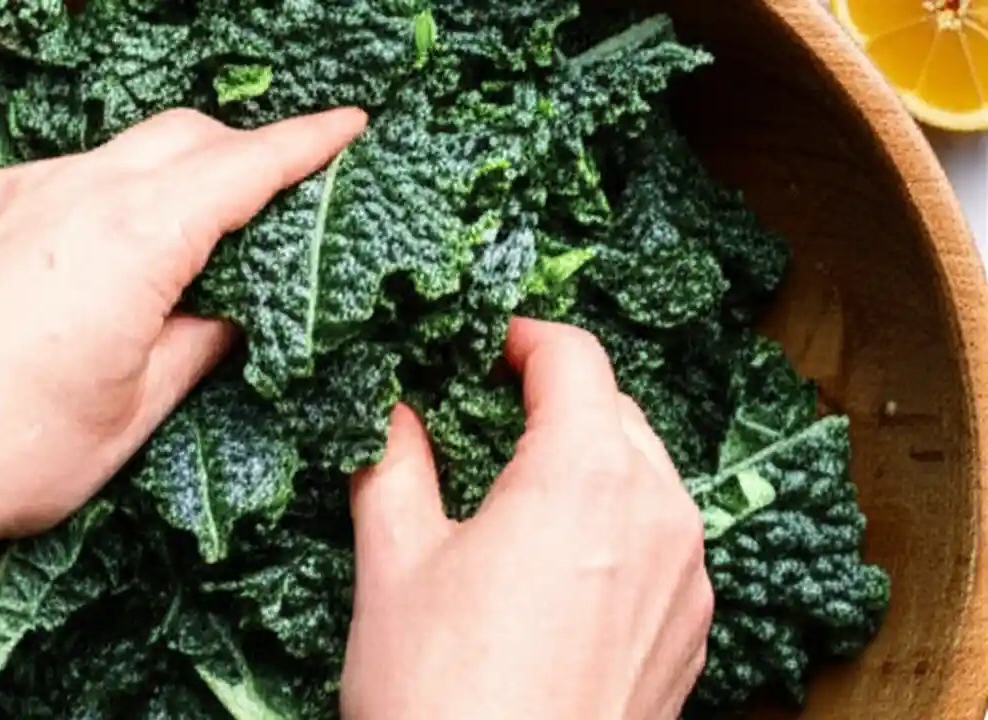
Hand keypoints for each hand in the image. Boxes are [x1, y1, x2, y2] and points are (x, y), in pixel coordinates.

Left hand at [0, 107, 366, 557]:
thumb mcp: (134, 411)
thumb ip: (200, 341)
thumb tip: (232, 310)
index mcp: (128, 244)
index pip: (242, 167)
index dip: (307, 143)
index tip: (350, 128)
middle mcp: (70, 194)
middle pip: (186, 135)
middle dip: (246, 150)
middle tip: (288, 190)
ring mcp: (17, 193)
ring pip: (127, 149)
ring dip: (180, 172)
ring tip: (203, 234)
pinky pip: (73, 174)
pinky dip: (117, 192)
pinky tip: (120, 251)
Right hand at [341, 318, 713, 719]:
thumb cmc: (441, 695)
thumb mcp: (393, 562)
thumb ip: (392, 461)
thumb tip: (390, 409)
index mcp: (586, 474)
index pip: (572, 356)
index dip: (522, 336)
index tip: (483, 343)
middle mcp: (658, 513)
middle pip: (614, 408)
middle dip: (553, 395)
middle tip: (485, 409)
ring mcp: (685, 578)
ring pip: (647, 474)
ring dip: (590, 457)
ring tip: (520, 486)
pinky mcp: (689, 633)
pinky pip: (664, 541)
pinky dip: (618, 522)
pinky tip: (561, 561)